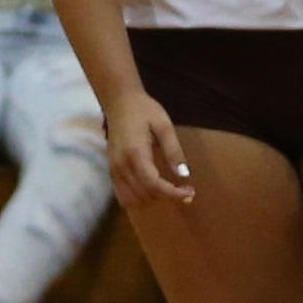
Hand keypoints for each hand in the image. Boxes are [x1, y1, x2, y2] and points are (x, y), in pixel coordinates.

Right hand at [102, 85, 194, 207]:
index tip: (190, 193)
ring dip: (153, 199)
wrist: (119, 102)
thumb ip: (173, 150)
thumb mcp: (164, 125)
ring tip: (167, 188)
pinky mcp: (112, 171)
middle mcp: (121, 165)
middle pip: (145, 194)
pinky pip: (123, 196)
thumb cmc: (143, 110)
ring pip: (133, 200)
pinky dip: (138, 199)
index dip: (172, 193)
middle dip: (166, 195)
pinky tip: (151, 190)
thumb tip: (184, 175)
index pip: (153, 183)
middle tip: (184, 188)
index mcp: (135, 152)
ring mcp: (114, 169)